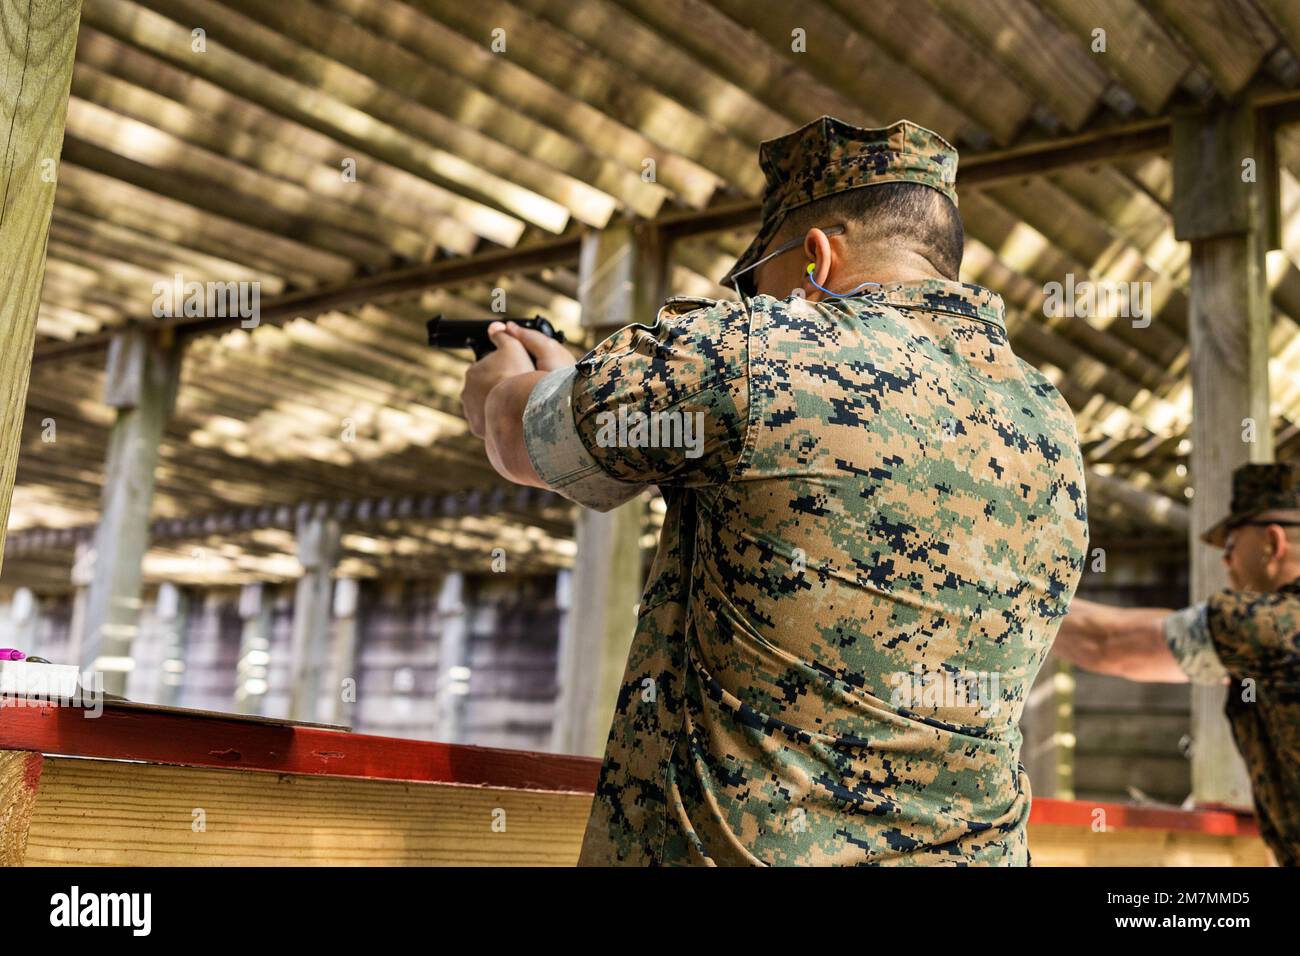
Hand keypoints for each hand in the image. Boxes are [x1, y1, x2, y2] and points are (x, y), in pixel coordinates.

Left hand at [460, 322, 574, 437]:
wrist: (517, 407)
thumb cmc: (516, 375)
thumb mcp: (514, 347)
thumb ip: (503, 335)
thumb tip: (495, 326)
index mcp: (473, 372)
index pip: (485, 370)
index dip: (500, 372)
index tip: (513, 375)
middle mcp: (466, 392)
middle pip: (482, 389)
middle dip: (495, 389)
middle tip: (514, 391)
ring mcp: (471, 411)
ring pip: (484, 407)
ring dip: (494, 406)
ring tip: (512, 406)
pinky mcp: (477, 427)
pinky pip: (487, 423)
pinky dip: (495, 421)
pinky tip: (508, 419)